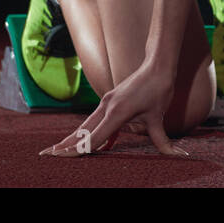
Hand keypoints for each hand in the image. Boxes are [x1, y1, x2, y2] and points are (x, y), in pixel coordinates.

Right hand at [39, 62, 186, 156]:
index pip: (92, 138)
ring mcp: (106, 103)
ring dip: (72, 138)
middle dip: (63, 144)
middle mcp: (106, 107)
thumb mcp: (159, 118)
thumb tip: (179, 156)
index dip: (76, 150)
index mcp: (116, 112)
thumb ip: (163, 141)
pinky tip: (95, 146)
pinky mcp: (110, 102)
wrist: (157, 66)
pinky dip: (91, 133)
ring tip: (57, 150)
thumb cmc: (158, 89)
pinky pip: (96, 121)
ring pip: (85, 125)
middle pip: (81, 131)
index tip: (59, 156)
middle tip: (45, 155)